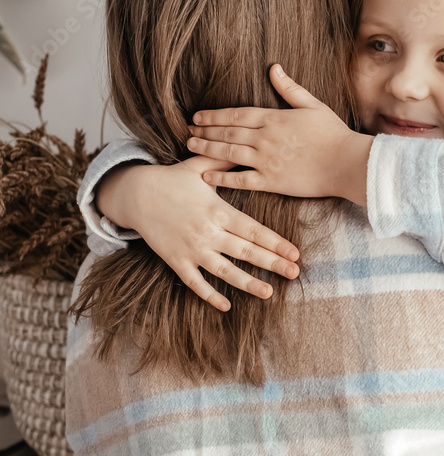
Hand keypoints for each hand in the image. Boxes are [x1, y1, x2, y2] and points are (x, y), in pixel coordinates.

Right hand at [95, 155, 300, 310]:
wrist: (135, 194)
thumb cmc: (172, 179)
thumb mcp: (199, 166)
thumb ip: (225, 162)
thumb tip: (248, 149)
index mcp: (218, 210)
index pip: (253, 229)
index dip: (276, 242)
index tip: (295, 252)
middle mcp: (207, 231)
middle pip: (246, 251)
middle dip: (272, 263)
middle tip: (294, 273)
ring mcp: (191, 248)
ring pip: (224, 270)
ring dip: (247, 283)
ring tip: (269, 292)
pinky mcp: (175, 260)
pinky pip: (194, 282)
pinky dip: (209, 295)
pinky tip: (226, 306)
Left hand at [187, 64, 372, 205]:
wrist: (346, 163)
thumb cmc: (333, 134)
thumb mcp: (312, 104)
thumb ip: (289, 88)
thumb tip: (273, 68)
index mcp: (274, 118)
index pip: (236, 115)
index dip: (214, 116)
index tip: (198, 116)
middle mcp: (265, 138)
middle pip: (227, 133)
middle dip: (205, 131)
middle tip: (188, 131)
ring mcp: (266, 160)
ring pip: (229, 153)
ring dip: (207, 149)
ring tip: (191, 146)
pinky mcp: (272, 181)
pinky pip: (241, 180)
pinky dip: (222, 178)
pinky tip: (206, 176)